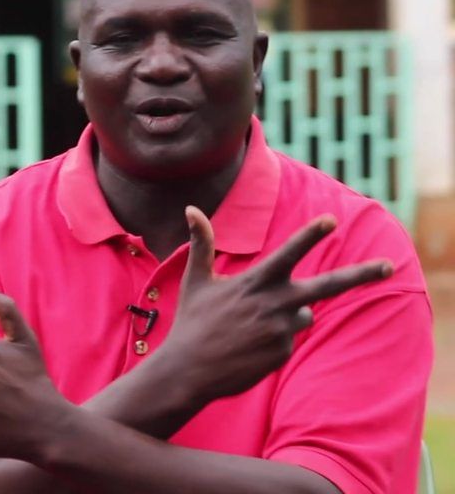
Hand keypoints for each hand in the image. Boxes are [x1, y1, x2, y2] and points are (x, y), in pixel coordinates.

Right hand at [161, 206, 392, 400]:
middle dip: (361, 274)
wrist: (190, 370)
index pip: (289, 253)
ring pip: (304, 314)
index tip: (330, 219)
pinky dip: (275, 339)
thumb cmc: (193, 321)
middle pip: (328, 286)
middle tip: (389, 266)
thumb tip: (190, 208)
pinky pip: (290, 338)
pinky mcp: (283, 353)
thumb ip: (201, 244)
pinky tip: (249, 347)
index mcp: (255, 283)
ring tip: (250, 328)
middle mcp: (275, 304)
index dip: (310, 235)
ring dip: (287, 315)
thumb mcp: (196, 280)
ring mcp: (282, 330)